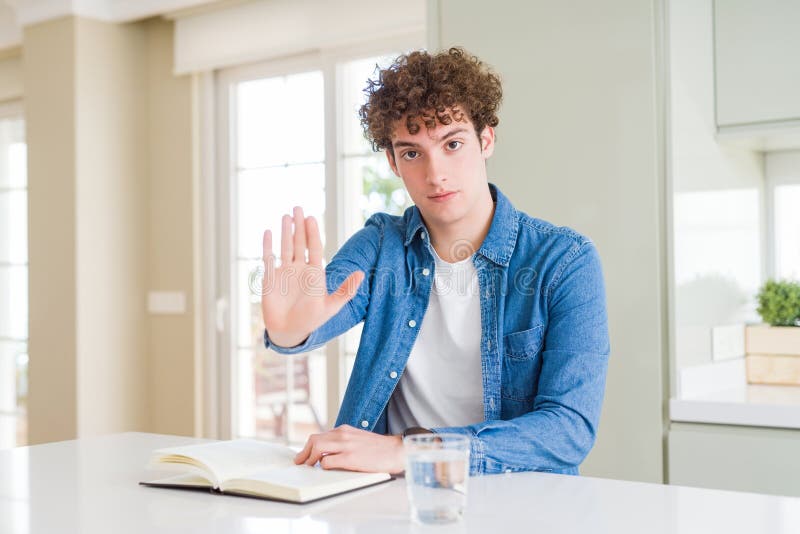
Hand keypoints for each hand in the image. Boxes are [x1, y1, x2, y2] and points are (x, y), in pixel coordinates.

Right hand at [262, 206, 364, 346]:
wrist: (290, 331)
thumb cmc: (312, 320)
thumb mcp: (331, 306)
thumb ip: (346, 290)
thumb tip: (361, 274)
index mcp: (314, 273)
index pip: (314, 247)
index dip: (312, 233)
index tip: (311, 218)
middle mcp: (299, 269)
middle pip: (299, 243)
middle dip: (299, 226)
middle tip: (298, 208)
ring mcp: (284, 272)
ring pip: (285, 247)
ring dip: (285, 232)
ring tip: (286, 216)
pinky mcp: (271, 278)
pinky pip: (268, 258)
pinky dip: (267, 245)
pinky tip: (268, 232)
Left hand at [294, 425, 404, 473]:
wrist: (396, 450)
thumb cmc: (379, 448)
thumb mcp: (358, 438)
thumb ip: (343, 441)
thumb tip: (328, 452)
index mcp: (344, 430)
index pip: (319, 435)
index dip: (309, 446)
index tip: (304, 454)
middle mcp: (343, 434)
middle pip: (314, 440)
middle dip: (304, 452)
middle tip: (300, 462)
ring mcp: (346, 445)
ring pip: (317, 447)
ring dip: (310, 459)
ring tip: (309, 467)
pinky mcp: (350, 458)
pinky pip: (327, 462)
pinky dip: (322, 466)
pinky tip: (325, 470)